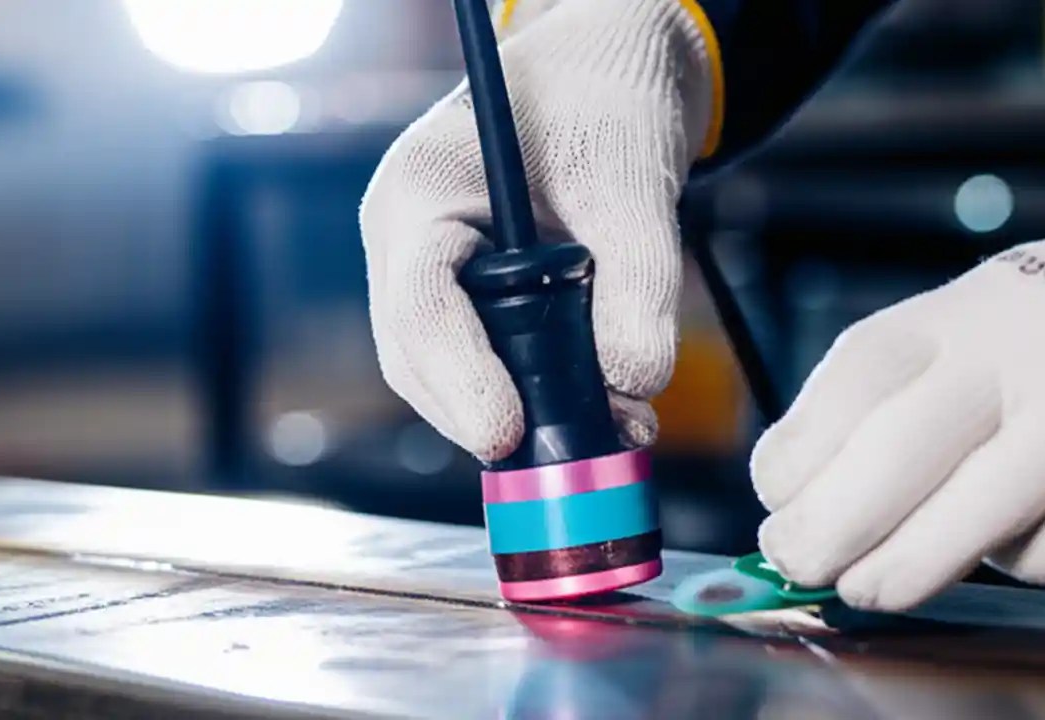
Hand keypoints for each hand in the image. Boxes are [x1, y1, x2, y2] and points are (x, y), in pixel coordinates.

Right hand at [360, 0, 718, 460]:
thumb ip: (638, 281)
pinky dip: (534, 391)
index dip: (460, 379)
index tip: (506, 433)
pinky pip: (481, 359)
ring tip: (608, 430)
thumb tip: (636, 385)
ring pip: (444, 370)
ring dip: (516, 410)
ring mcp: (427, 270)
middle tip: (568, 456)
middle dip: (485, 412)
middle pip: (417, 356)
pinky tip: (602, 404)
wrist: (607, 74)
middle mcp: (405, 238)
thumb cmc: (606, 98)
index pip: (420, 305)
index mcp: (419, 192)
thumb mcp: (632, 181)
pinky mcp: (464, 295)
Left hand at [751, 225, 1044, 611]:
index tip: (773, 498)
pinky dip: (1016, 562)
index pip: (854, 383)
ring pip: (968, 521)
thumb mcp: (960, 322)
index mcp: (952, 317)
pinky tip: (1010, 534)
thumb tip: (797, 492)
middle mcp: (1014, 360)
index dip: (799, 453)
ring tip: (867, 586)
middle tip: (796, 561)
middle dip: (828, 529)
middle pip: (895, 457)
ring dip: (899, 570)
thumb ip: (890, 392)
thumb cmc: (1041, 331)